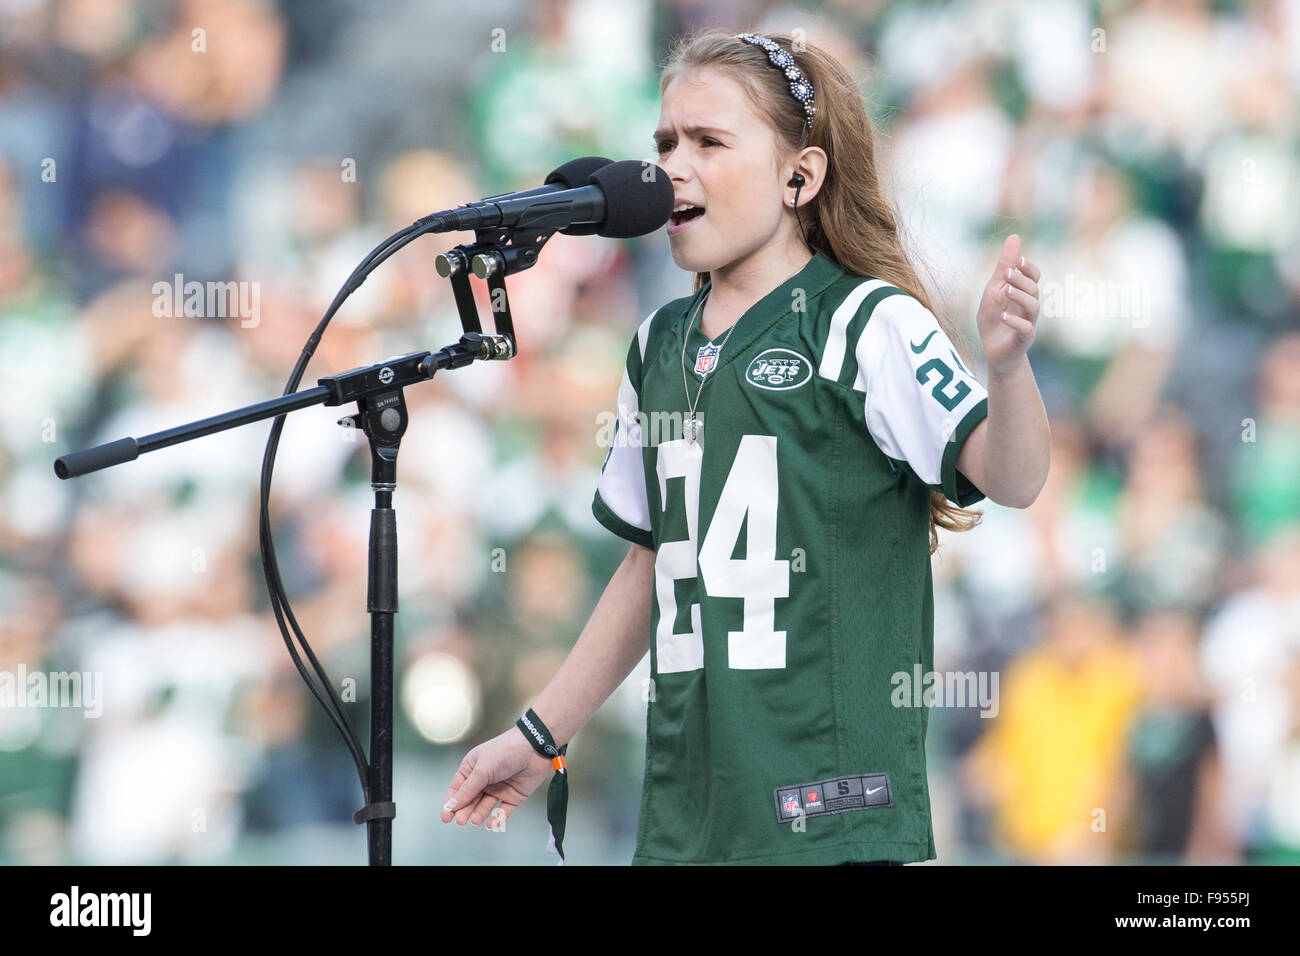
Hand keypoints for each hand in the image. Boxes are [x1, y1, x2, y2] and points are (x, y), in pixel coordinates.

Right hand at [439, 727, 554, 829]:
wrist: (534, 748)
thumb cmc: (505, 751)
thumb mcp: (482, 770)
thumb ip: (467, 789)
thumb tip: (451, 805)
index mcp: (472, 768)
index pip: (457, 788)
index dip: (451, 803)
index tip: (445, 817)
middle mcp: (484, 779)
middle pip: (470, 800)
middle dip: (464, 811)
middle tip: (461, 821)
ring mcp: (499, 788)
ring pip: (485, 806)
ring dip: (478, 813)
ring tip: (475, 819)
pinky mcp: (513, 796)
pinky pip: (502, 811)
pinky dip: (497, 819)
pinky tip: (490, 823)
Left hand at [976, 234, 1040, 376]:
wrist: (994, 352)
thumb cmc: (994, 319)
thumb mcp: (994, 290)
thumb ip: (1004, 266)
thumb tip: (1015, 237)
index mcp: (1023, 293)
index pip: (1034, 276)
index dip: (1028, 267)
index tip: (1017, 260)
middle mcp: (1029, 306)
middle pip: (1033, 289)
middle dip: (1021, 279)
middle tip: (1006, 273)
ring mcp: (1028, 322)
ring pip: (1033, 306)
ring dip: (1020, 296)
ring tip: (1007, 290)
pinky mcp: (1023, 339)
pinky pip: (1025, 328)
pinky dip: (1015, 321)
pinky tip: (1003, 316)